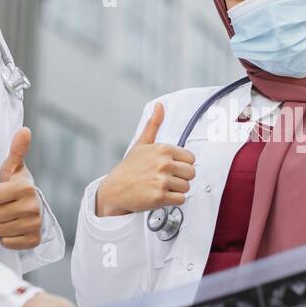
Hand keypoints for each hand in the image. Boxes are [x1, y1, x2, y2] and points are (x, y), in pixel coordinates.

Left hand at [0, 127, 44, 250]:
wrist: (31, 206)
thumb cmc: (15, 185)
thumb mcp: (12, 167)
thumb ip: (17, 150)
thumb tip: (24, 130)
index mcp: (27, 188)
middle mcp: (33, 207)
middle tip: (3, 206)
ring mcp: (35, 225)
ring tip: (7, 216)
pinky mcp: (34, 240)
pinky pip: (7, 243)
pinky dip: (7, 238)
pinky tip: (13, 228)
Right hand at [95, 102, 195, 216]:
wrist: (114, 190)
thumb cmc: (128, 168)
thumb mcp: (141, 144)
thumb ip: (153, 125)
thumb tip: (159, 106)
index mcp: (164, 149)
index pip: (191, 159)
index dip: (182, 165)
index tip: (169, 168)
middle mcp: (164, 163)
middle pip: (192, 174)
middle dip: (181, 178)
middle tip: (165, 180)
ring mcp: (162, 180)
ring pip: (186, 187)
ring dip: (176, 191)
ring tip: (161, 188)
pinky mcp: (159, 196)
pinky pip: (181, 200)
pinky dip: (172, 201)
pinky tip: (160, 196)